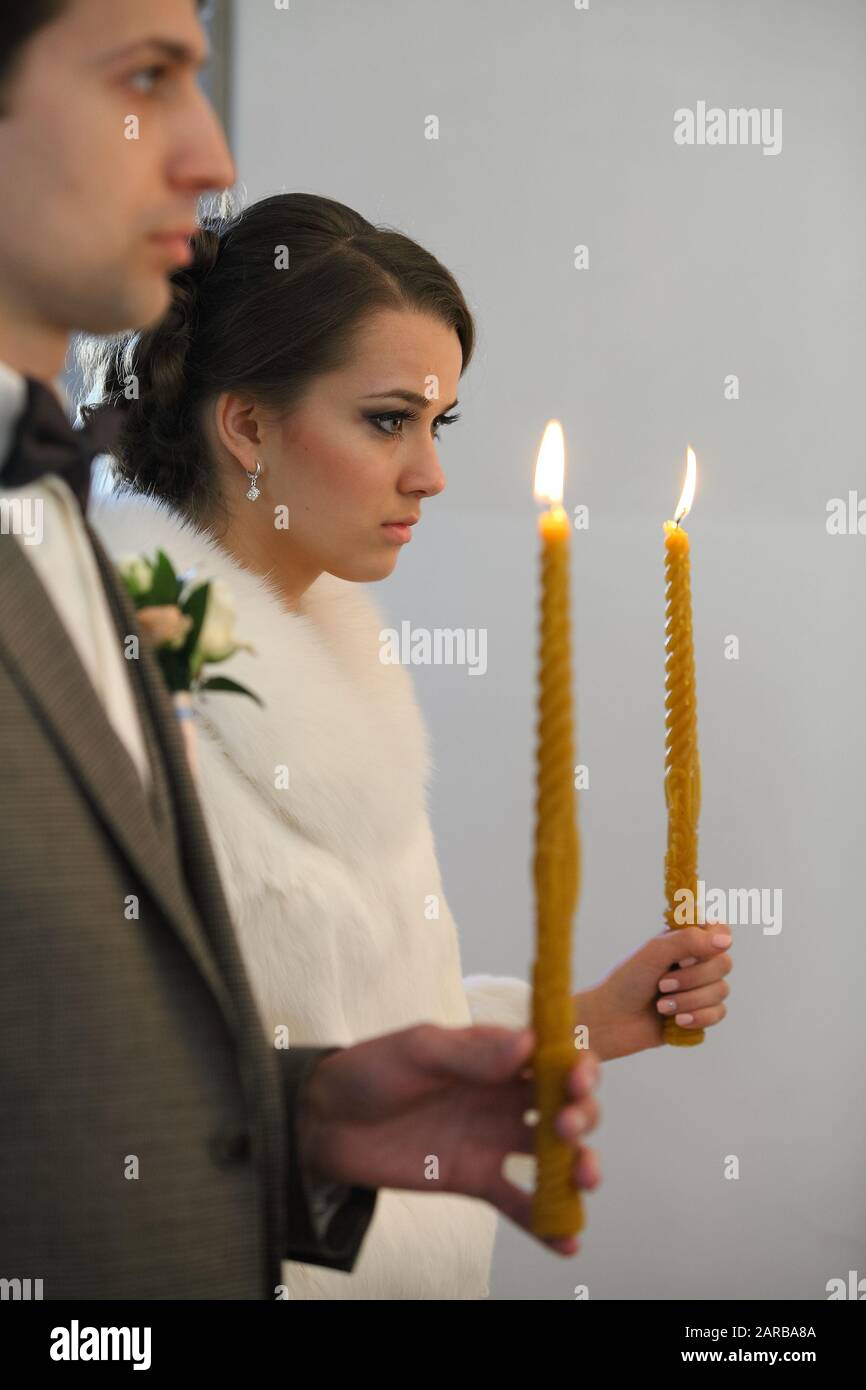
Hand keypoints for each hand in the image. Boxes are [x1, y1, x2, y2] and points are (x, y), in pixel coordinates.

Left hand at [297, 1024, 601, 1255]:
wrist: (325, 1121)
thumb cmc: (371, 1070)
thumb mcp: (418, 1050)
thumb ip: (471, 1053)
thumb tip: (530, 1044)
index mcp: (496, 1054)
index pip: (554, 1057)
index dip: (578, 1067)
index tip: (577, 1080)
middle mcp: (503, 1096)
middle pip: (565, 1106)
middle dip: (581, 1116)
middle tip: (565, 1127)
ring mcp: (492, 1139)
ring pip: (554, 1155)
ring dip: (579, 1167)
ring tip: (582, 1179)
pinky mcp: (476, 1179)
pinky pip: (520, 1203)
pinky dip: (547, 1223)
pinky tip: (567, 1242)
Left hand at [575, 924, 732, 1060]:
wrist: (611, 1020)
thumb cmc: (627, 980)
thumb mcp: (654, 952)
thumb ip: (689, 940)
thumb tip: (727, 941)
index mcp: (685, 940)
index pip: (720, 929)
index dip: (712, 941)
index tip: (687, 954)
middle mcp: (696, 961)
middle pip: (724, 964)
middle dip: (693, 978)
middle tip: (662, 984)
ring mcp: (699, 988)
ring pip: (721, 990)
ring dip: (689, 1000)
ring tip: (661, 1006)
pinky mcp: (700, 1013)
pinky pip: (718, 1013)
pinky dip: (697, 1017)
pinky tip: (675, 1020)